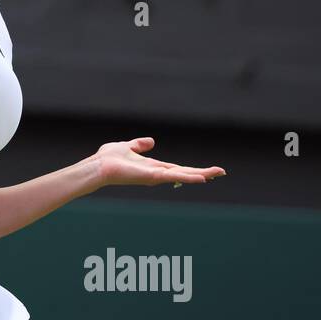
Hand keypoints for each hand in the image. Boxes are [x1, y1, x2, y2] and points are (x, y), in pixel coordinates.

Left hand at [93, 137, 224, 187]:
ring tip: (217, 173)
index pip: (177, 168)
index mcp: (153, 167)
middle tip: (221, 172)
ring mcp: (155, 176)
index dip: (192, 170)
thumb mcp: (128, 146)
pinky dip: (186, 177)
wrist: (99, 165)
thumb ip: (139, 145)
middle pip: (184, 173)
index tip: (208, 171)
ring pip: (182, 175)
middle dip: (203, 173)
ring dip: (200, 174)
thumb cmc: (109, 159)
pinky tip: (200, 178)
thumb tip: (151, 141)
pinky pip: (172, 177)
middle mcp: (157, 173)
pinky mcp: (151, 177)